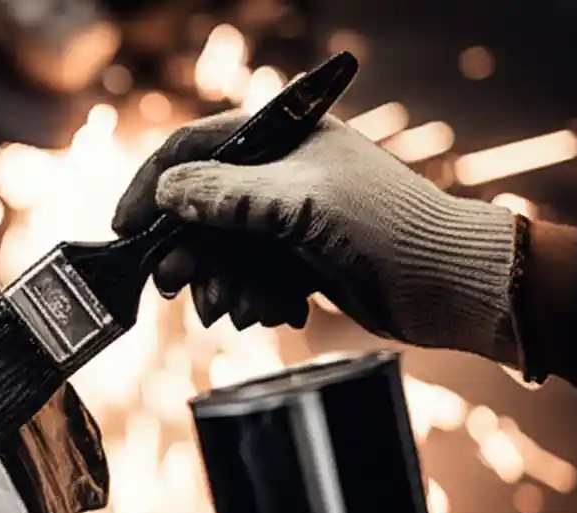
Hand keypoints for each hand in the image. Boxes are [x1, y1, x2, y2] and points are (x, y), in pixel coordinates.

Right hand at [113, 110, 519, 362]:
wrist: (452, 286)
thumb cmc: (388, 229)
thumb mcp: (300, 204)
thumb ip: (229, 195)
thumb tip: (168, 192)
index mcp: (283, 136)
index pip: (194, 147)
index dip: (152, 185)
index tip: (125, 228)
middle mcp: (282, 171)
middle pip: (202, 208)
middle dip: (189, 252)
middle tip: (175, 287)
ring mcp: (292, 216)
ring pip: (225, 250)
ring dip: (224, 284)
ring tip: (239, 309)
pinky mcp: (302, 258)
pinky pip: (253, 277)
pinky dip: (255, 298)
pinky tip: (278, 312)